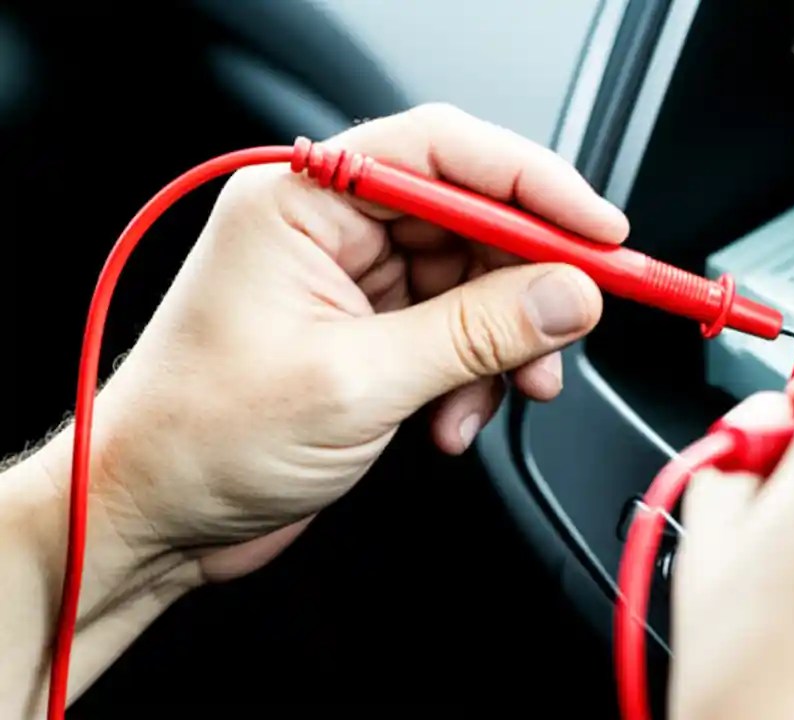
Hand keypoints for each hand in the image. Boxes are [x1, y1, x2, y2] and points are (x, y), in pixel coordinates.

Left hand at [80, 103, 627, 581]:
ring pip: (476, 284)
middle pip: (472, 219)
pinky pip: (459, 334)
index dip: (533, 183)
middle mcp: (331, 229)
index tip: (599, 230)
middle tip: (577, 322)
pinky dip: (476, 378)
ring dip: (503, 346)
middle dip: (528, 281)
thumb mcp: (358, 381)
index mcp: (304, 201)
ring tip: (505, 393)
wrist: (156, 517)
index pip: (443, 152)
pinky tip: (453, 420)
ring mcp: (353, 284)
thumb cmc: (201, 438)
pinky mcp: (372, 336)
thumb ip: (476, 332)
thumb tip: (568, 294)